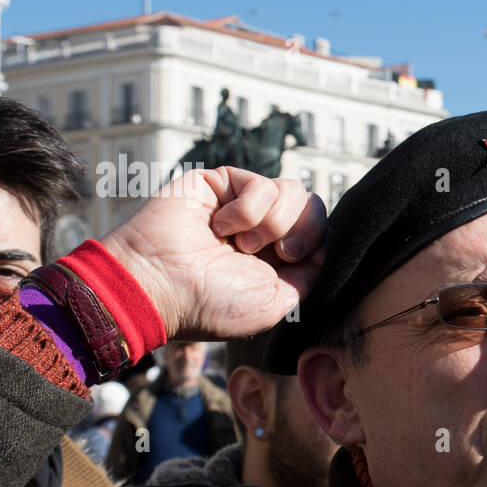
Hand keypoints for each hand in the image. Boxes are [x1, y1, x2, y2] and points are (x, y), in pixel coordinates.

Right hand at [98, 167, 326, 340]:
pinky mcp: (223, 183)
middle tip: (280, 252)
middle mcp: (263, 229)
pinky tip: (219, 227)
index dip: (320, 242)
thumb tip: (326, 247)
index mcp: (277, 258)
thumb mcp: (277, 302)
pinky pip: (262, 184)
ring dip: (274, 222)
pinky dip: (246, 211)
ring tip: (241, 244)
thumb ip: (310, 275)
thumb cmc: (211, 303)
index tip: (297, 260)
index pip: (322, 233)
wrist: (159, 285)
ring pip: (293, 191)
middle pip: (313, 206)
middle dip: (305, 230)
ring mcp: (243, 204)